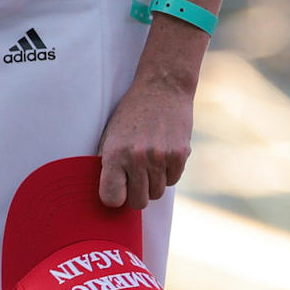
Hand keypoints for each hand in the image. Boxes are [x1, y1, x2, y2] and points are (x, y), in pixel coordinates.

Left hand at [95, 63, 196, 208]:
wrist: (161, 87)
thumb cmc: (131, 114)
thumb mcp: (111, 136)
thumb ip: (109, 165)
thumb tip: (111, 196)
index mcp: (115, 153)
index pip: (112, 199)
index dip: (115, 197)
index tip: (118, 190)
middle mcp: (137, 158)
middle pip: (138, 202)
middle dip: (136, 194)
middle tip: (135, 178)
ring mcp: (160, 157)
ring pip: (157, 193)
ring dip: (153, 182)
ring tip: (149, 161)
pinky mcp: (180, 155)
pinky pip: (172, 181)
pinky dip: (167, 173)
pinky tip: (162, 154)